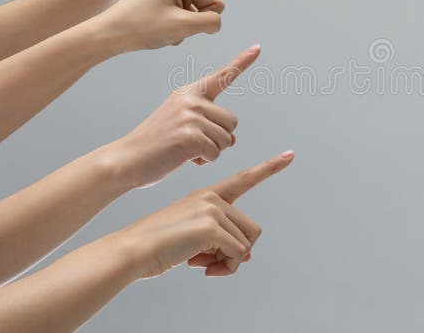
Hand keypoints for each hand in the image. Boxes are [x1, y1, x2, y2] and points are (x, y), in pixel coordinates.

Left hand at [94, 0, 261, 51]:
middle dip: (206, 12)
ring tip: (167, 30)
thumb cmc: (140, 26)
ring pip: (202, 6)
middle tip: (182, 24)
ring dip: (193, 23)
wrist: (107, 33)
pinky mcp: (169, 0)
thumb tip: (217, 20)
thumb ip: (210, 21)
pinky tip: (162, 33)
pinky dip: (182, 27)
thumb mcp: (180, 26)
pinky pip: (190, 14)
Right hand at [109, 45, 260, 188]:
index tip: (258, 47)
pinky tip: (184, 159)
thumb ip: (209, 125)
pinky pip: (215, 153)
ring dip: (211, 152)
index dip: (242, 62)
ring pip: (227, 140)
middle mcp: (191, 100)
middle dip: (219, 139)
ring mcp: (190, 116)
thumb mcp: (183, 126)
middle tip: (192, 144)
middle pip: (232, 122)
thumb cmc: (156, 146)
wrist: (125, 160)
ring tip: (185, 151)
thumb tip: (233, 140)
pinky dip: (204, 161)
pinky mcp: (189, 136)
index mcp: (189, 93)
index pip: (221, 77)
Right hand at [120, 152, 293, 278]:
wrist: (133, 249)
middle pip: (252, 229)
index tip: (290, 155)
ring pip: (246, 244)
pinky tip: (201, 267)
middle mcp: (213, 197)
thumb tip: (248, 255)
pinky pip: (238, 254)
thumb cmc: (159, 245)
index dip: (269, 167)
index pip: (244, 179)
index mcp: (208, 195)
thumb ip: (221, 240)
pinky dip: (226, 267)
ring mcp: (213, 209)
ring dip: (229, 261)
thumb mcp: (195, 239)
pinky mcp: (211, 226)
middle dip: (236, 252)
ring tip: (202, 264)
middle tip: (208, 262)